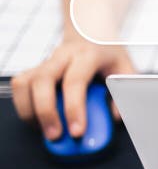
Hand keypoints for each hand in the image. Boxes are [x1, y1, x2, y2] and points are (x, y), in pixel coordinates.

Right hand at [11, 39, 134, 139]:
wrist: (92, 33)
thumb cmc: (109, 55)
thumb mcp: (125, 69)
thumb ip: (124, 91)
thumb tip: (116, 117)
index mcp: (88, 55)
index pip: (75, 81)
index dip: (74, 108)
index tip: (77, 132)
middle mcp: (63, 55)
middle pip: (43, 80)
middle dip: (46, 111)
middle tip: (55, 135)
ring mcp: (46, 61)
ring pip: (25, 82)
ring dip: (29, 110)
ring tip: (44, 130)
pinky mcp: (35, 69)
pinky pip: (20, 86)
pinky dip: (23, 105)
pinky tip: (37, 119)